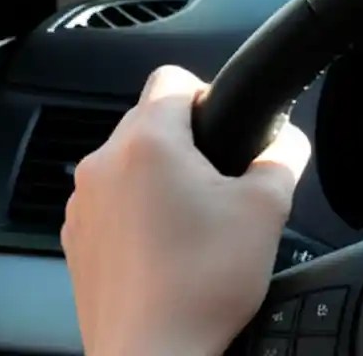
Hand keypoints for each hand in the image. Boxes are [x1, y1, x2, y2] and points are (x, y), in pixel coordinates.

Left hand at [62, 66, 310, 355]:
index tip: (227, 130)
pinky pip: (113, 203)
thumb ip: (283, 155)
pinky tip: (169, 249)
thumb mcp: (268, 209)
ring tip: (196, 224)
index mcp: (147, 143)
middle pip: (150, 120)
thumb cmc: (201, 286)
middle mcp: (102, 164)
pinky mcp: (77, 239)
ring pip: (130, 163)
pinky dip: (139, 213)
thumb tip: (286, 140)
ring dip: (161, 178)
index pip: (173, 77)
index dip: (209, 95)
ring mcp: (82, 204)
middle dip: (189, 143)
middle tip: (222, 187)